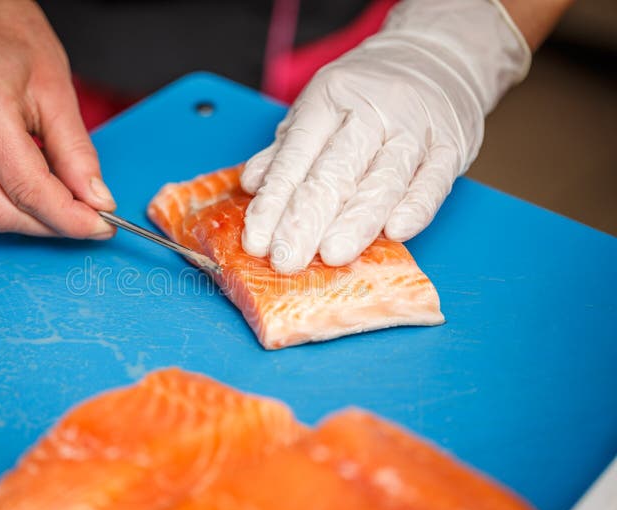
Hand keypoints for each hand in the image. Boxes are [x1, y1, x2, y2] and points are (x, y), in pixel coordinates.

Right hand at [0, 0, 115, 237]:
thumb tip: (96, 204)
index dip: (69, 218)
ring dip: (23, 218)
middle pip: (1, 211)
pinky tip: (13, 183)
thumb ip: (77, 155)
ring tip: (51, 195)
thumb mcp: (59, 93)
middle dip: (49, 224)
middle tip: (83, 218)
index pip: (28, 189)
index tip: (100, 226)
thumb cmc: (12, 46)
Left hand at [241, 0, 529, 272]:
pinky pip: (433, 182)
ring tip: (332, 256)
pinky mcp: (452, 146)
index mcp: (329, 98)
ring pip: (383, 180)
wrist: (435, 55)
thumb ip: (285, 150)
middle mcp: (373, 110)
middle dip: (307, 220)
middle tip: (287, 259)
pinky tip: (395, 233)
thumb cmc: (366, 93)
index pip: (296, 156)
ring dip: (356, 222)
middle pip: (336, 171)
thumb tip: (251, 184)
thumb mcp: (318, 108)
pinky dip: (415, 208)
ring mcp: (415, 128)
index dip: (274, 202)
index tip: (257, 241)